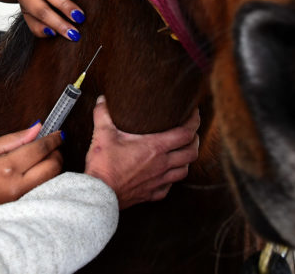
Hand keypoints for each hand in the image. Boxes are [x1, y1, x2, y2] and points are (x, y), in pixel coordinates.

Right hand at [0, 124, 63, 227]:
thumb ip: (15, 138)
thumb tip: (38, 128)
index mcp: (7, 168)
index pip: (40, 149)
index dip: (53, 139)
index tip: (60, 133)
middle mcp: (18, 185)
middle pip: (53, 166)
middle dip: (57, 152)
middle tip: (52, 144)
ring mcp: (22, 198)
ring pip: (52, 179)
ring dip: (53, 165)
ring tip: (42, 156)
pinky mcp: (23, 206)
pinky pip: (43, 188)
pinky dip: (45, 176)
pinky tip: (36, 170)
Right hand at [84, 96, 200, 208]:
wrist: (99, 194)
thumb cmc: (104, 165)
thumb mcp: (102, 133)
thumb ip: (103, 113)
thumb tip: (102, 100)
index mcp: (155, 147)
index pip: (186, 133)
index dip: (194, 121)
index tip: (193, 113)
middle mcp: (162, 164)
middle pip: (191, 152)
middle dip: (195, 140)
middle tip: (190, 131)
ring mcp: (159, 181)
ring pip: (184, 170)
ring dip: (186, 159)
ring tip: (181, 151)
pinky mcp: (152, 194)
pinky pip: (170, 186)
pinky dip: (172, 178)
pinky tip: (166, 174)